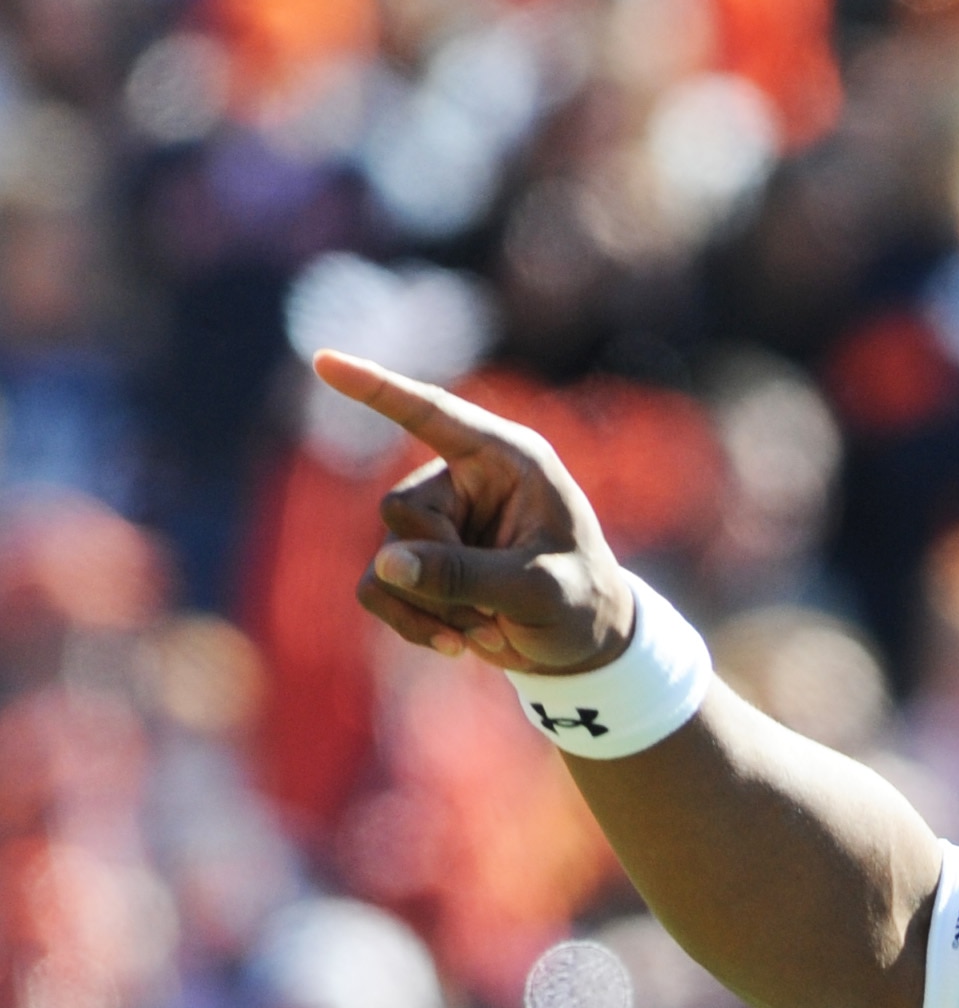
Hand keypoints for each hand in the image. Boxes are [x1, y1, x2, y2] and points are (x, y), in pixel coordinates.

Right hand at [312, 349, 632, 674]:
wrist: (585, 646)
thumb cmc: (581, 602)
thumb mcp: (539, 591)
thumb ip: (467, 575)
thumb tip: (385, 566)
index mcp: (507, 460)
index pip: (432, 413)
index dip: (377, 389)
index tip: (324, 360)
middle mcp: (464, 480)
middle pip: (401, 511)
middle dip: (442, 571)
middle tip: (497, 610)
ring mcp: (436, 521)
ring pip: (389, 560)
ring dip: (432, 607)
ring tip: (490, 632)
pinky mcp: (416, 562)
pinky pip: (379, 589)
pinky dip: (412, 623)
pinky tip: (457, 647)